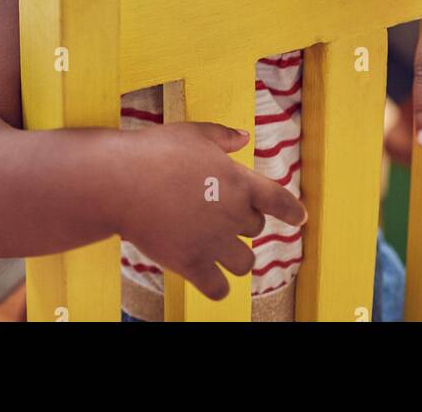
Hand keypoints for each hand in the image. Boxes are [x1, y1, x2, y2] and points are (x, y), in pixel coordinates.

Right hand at [115, 121, 306, 300]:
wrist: (121, 180)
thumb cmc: (157, 151)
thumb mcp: (195, 133)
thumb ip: (223, 136)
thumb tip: (244, 136)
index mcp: (238, 181)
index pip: (279, 200)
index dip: (292, 211)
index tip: (300, 218)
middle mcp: (233, 214)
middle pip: (256, 228)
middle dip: (244, 222)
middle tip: (222, 214)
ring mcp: (213, 242)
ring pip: (245, 262)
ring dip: (237, 255)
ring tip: (221, 247)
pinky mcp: (191, 264)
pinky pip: (218, 289)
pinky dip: (218, 286)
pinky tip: (211, 278)